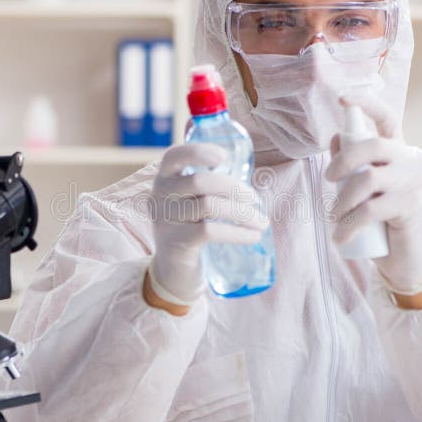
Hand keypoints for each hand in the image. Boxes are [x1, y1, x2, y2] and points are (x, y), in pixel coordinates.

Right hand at [148, 143, 266, 306]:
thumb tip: (252, 170)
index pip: (174, 156)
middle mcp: (159, 195)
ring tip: (261, 222)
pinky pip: (210, 231)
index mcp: (164, 178)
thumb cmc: (191, 225)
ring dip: (242, 213)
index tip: (223, 157)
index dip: (198, 152)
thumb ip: (209, 183)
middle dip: (234, 188)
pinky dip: (238, 233)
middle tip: (255, 199)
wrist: (173, 269)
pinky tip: (253, 236)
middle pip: (199, 181)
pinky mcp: (176, 242)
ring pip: (209, 206)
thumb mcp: (192, 200)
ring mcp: (165, 220)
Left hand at [324, 94, 421, 295]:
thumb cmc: (382, 224)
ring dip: (342, 201)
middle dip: (343, 161)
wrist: (407, 261)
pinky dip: (348, 224)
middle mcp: (410, 161)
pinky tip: (340, 238)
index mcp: (397, 153)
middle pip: (373, 145)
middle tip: (329, 181)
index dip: (367, 104)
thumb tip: (335, 136)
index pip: (387, 118)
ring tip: (336, 219)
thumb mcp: (362, 192)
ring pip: (368, 179)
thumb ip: (351, 165)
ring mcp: (414, 183)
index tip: (342, 98)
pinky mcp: (411, 206)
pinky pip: (370, 209)